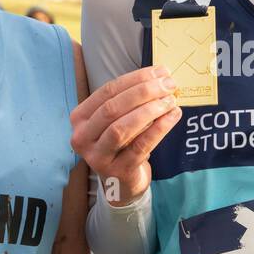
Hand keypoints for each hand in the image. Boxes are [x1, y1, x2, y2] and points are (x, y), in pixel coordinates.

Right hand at [70, 66, 180, 206]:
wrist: (122, 182)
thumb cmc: (122, 143)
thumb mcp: (118, 119)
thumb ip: (132, 99)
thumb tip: (161, 75)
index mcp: (80, 118)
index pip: (108, 91)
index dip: (136, 79)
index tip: (161, 72)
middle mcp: (82, 137)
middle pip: (113, 107)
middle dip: (144, 92)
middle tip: (169, 84)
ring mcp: (98, 157)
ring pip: (122, 128)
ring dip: (149, 110)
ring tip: (171, 100)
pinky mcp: (118, 171)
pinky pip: (140, 146)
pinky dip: (159, 129)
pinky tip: (173, 116)